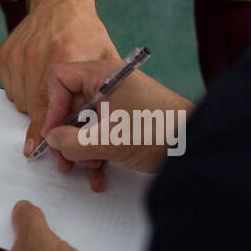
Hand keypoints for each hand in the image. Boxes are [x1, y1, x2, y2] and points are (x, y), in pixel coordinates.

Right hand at [0, 0, 117, 167]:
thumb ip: (104, 96)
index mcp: (64, 56)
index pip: (47, 106)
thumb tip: (100, 132)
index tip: (48, 143)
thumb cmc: (86, 31)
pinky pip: (11, 90)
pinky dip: (25, 93)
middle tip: (59, 130)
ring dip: (36, 107)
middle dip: (46, 122)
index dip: (49, 129)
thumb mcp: (107, 61)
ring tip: (54, 100)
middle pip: (32, 108)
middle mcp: (36, 55)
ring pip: (21, 101)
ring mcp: (18, 54)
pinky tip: (41, 83)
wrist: (61, 0)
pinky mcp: (6, 54)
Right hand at [40, 57, 194, 181]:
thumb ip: (74, 142)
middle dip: (63, 135)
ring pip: (82, 123)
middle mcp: (107, 84)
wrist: (200, 148)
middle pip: (68, 104)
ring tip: (85, 170)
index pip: (59, 79)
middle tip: (62, 160)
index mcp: (103, 75)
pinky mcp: (124, 121)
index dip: (51, 107)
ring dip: (78, 149)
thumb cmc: (161, 132)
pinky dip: (93, 152)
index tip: (52, 134)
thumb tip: (52, 140)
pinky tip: (98, 175)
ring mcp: (116, 103)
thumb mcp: (112, 140)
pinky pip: (97, 133)